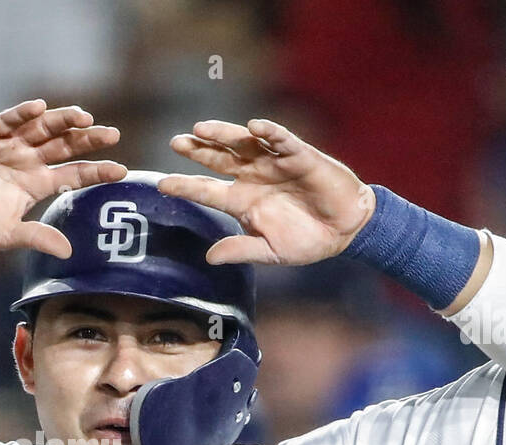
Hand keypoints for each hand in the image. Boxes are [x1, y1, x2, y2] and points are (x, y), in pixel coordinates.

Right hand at [0, 99, 125, 257]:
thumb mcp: (4, 235)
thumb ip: (35, 237)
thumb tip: (68, 252)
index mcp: (35, 185)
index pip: (73, 175)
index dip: (96, 171)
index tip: (120, 170)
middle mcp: (26, 161)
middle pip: (65, 146)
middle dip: (88, 139)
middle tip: (112, 134)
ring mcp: (7, 145)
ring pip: (42, 128)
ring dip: (62, 120)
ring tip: (83, 116)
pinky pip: (7, 120)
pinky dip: (22, 113)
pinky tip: (40, 108)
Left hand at [160, 118, 375, 264]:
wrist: (344, 233)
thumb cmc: (307, 241)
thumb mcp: (270, 251)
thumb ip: (241, 250)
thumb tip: (209, 257)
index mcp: (242, 201)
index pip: (207, 191)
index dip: (184, 187)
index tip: (160, 184)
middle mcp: (253, 178)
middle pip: (219, 160)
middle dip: (197, 151)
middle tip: (175, 143)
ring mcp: (275, 164)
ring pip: (244, 145)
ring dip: (223, 135)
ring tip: (200, 128)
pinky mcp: (300, 157)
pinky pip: (283, 141)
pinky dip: (270, 132)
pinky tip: (254, 125)